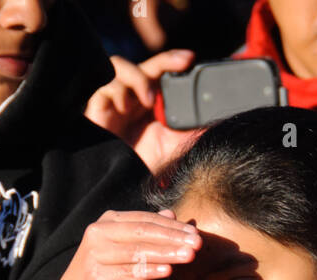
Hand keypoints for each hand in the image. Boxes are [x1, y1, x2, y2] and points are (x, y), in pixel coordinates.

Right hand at [33, 209, 200, 279]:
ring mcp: (95, 254)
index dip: (172, 226)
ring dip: (166, 253)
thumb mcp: (124, 249)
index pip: (145, 220)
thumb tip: (171, 214)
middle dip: (173, 237)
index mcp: (107, 222)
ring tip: (190, 256)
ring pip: (137, 251)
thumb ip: (145, 231)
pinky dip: (149, 270)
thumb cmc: (104, 274)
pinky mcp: (95, 277)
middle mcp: (98, 233)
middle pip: (143, 232)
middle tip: (198, 243)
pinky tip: (167, 271)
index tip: (195, 233)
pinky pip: (127, 272)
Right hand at [84, 50, 199, 172]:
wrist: (120, 182)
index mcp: (151, 100)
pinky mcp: (98, 107)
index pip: (162, 70)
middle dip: (164, 60)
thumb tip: (218, 123)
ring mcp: (116, 99)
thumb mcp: (174, 145)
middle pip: (146, 64)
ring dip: (139, 78)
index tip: (191, 59)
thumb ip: (192, 131)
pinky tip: (125, 108)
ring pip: (121, 66)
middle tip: (183, 63)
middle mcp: (134, 95)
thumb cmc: (143, 162)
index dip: (174, 60)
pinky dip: (118, 92)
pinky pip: (105, 87)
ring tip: (149, 100)